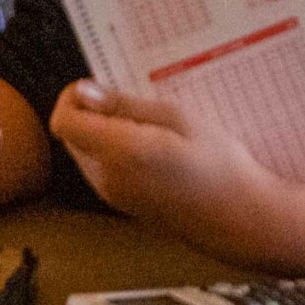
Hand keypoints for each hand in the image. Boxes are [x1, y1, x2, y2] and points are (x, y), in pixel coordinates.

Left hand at [49, 81, 284, 258]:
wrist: (241, 220)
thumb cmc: (218, 163)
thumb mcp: (176, 118)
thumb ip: (124, 106)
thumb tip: (83, 92)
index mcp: (119, 153)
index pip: (63, 121)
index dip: (74, 97)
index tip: (103, 85)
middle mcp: (107, 179)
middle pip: (71, 136)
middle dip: (90, 112)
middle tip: (134, 101)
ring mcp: (114, 197)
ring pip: (85, 152)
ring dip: (102, 132)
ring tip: (149, 124)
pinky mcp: (125, 207)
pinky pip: (102, 170)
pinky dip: (113, 152)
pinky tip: (152, 147)